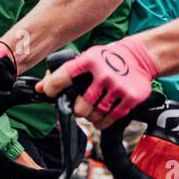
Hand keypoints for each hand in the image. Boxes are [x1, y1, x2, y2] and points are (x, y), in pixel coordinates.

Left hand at [38, 36, 158, 130]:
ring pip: (95, 115)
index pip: (64, 76)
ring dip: (91, 117)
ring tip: (92, 111)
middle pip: (81, 107)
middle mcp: (104, 73)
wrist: (139, 56)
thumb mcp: (86, 58)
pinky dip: (103, 122)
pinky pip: (111, 118)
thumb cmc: (107, 59)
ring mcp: (118, 86)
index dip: (52, 87)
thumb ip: (63, 73)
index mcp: (90, 60)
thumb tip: (39, 88)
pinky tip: (102, 117)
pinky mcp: (131, 97)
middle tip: (80, 108)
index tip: (50, 93)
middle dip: (78, 110)